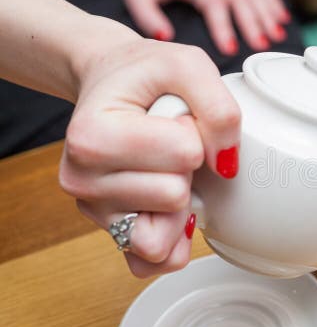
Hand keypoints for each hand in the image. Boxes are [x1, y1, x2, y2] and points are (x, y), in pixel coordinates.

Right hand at [59, 27, 240, 277]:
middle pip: (174, 196)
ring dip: (181, 200)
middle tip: (168, 141)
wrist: (112, 84)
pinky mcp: (112, 233)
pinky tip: (176, 211)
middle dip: (187, 168)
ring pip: (163, 235)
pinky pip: (153, 262)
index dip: (194, 131)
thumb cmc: (147, 74)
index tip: (173, 116)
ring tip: (164, 167)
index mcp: (90, 135)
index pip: (183, 153)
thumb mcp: (189, 64)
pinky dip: (174, 242)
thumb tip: (226, 164)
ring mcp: (93, 210)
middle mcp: (80, 179)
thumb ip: (218, 107)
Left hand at [124, 0, 289, 54]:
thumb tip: (166, 37)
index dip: (223, 25)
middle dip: (253, 23)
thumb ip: (147, 17)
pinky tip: (283, 19)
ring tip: (277, 37)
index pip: (211, 1)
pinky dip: (273, 1)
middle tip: (261, 46)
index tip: (230, 48)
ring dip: (267, 14)